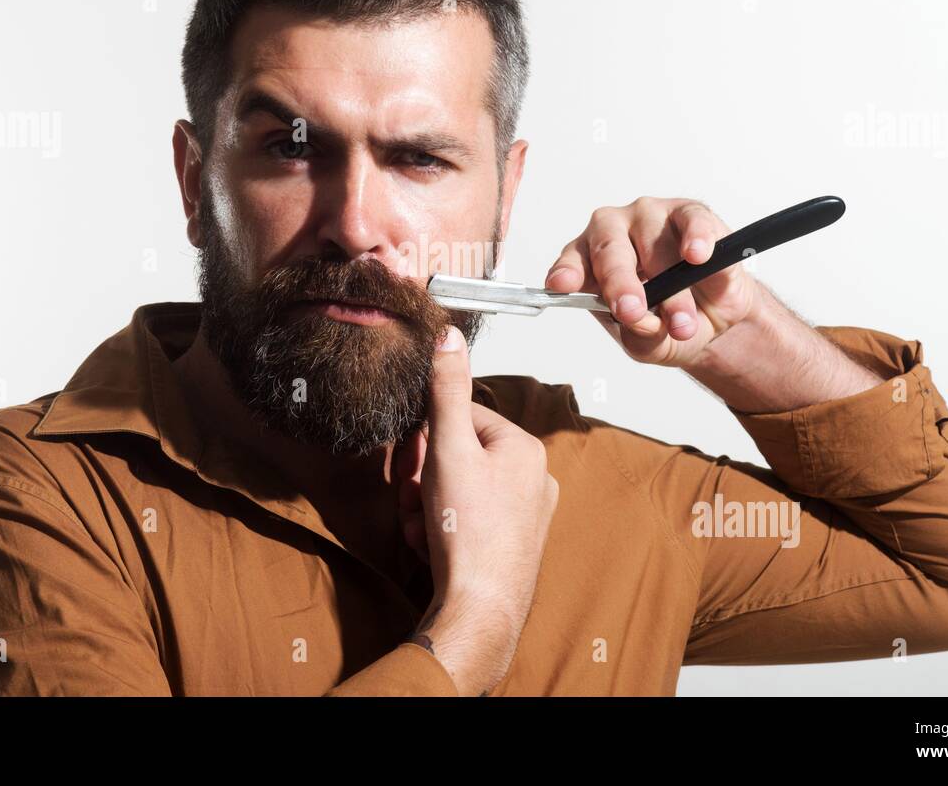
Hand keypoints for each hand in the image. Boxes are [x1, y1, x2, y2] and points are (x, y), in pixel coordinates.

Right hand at [392, 325, 558, 693]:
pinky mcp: (515, 544)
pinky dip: (445, 527)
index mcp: (525, 449)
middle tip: (415, 499)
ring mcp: (528, 515)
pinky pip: (472, 519)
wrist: (480, 609)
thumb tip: (449, 336)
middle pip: (461, 455)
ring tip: (423, 527)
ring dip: (430, 503)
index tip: (412, 462)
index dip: (428, 440)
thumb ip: (446, 391)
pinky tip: (434, 544)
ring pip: (462, 488)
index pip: (463, 419)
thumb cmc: (467, 533)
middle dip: (426, 476)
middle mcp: (535, 479)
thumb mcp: (448, 449)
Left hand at [544, 197, 762, 368]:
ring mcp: (651, 219)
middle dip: (619, 281)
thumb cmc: (668, 322)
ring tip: (681, 320)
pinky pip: (691, 219)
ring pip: (654, 241)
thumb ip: (641, 336)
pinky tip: (697, 255)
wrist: (714, 316)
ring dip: (671, 288)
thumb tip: (640, 320)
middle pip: (609, 248)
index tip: (561, 285)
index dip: (568, 272)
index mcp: (591, 263)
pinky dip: (695, 236)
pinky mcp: (690, 213)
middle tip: (630, 310)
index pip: (572, 262)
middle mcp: (615, 234)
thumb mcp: (652, 344)